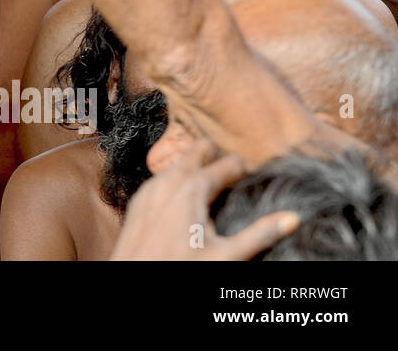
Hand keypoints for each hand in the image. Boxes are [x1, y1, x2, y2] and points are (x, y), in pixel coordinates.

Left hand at [110, 142, 297, 259]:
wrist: (135, 277)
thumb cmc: (181, 266)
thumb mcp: (227, 255)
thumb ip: (260, 234)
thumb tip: (293, 219)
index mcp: (192, 189)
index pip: (225, 164)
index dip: (241, 165)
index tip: (251, 171)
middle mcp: (168, 182)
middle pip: (196, 151)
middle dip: (215, 154)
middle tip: (232, 167)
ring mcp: (150, 189)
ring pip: (176, 163)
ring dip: (194, 164)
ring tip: (212, 177)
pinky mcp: (138, 201)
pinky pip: (160, 178)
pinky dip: (176, 178)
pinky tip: (184, 194)